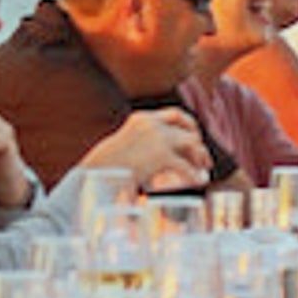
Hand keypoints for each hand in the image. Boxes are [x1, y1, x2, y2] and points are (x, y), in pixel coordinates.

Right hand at [77, 109, 210, 193]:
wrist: (93, 173)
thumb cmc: (103, 167)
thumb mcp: (122, 147)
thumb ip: (138, 146)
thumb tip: (152, 160)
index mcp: (142, 118)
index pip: (175, 114)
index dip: (189, 125)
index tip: (195, 137)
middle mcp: (152, 124)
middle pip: (187, 129)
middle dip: (199, 144)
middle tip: (204, 159)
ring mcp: (158, 138)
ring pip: (191, 144)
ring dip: (200, 158)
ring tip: (204, 171)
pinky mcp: (161, 157)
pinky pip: (186, 166)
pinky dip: (194, 175)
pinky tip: (198, 182)